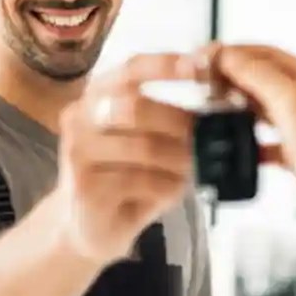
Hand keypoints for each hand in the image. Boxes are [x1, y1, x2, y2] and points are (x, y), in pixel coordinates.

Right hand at [54, 53, 198, 264]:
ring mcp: (77, 153)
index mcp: (97, 96)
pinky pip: (141, 181)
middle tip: (211, 134)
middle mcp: (80, 118)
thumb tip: (218, 105)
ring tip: (197, 168)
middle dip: (180, 121)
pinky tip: (175, 191)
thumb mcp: (144, 142)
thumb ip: (168, 120)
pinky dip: (168, 186)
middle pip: (136, 107)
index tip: (203, 67)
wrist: (90, 230)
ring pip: (144, 147)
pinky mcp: (84, 187)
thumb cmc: (125, 179)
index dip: (167, 65)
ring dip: (180, 159)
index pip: (131, 69)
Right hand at [209, 44, 295, 236]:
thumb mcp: (291, 101)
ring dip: (236, 106)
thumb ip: (258, 75)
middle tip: (200, 83)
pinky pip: (268, 141)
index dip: (231, 52)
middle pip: (262, 77)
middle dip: (230, 77)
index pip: (264, 53)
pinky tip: (235, 147)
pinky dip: (249, 141)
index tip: (201, 58)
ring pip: (263, 108)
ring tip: (211, 110)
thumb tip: (229, 56)